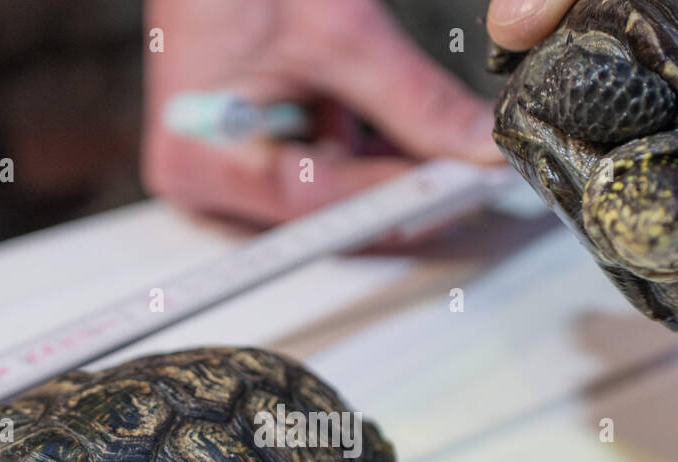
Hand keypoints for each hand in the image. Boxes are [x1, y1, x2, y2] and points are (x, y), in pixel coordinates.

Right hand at [142, 0, 501, 223]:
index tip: (458, 189)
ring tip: (446, 154)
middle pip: (324, 213)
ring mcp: (228, 175)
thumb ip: (414, 99)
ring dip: (390, 177)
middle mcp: (207, 181)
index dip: (394, 197)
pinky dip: (368, 160)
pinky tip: (412, 144)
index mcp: (202, 158)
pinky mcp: (252, 159)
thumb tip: (475, 145)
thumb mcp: (337, 32)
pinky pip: (321, 178)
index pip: (314, 199)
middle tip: (466, 175)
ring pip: (331, 201)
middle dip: (399, 193)